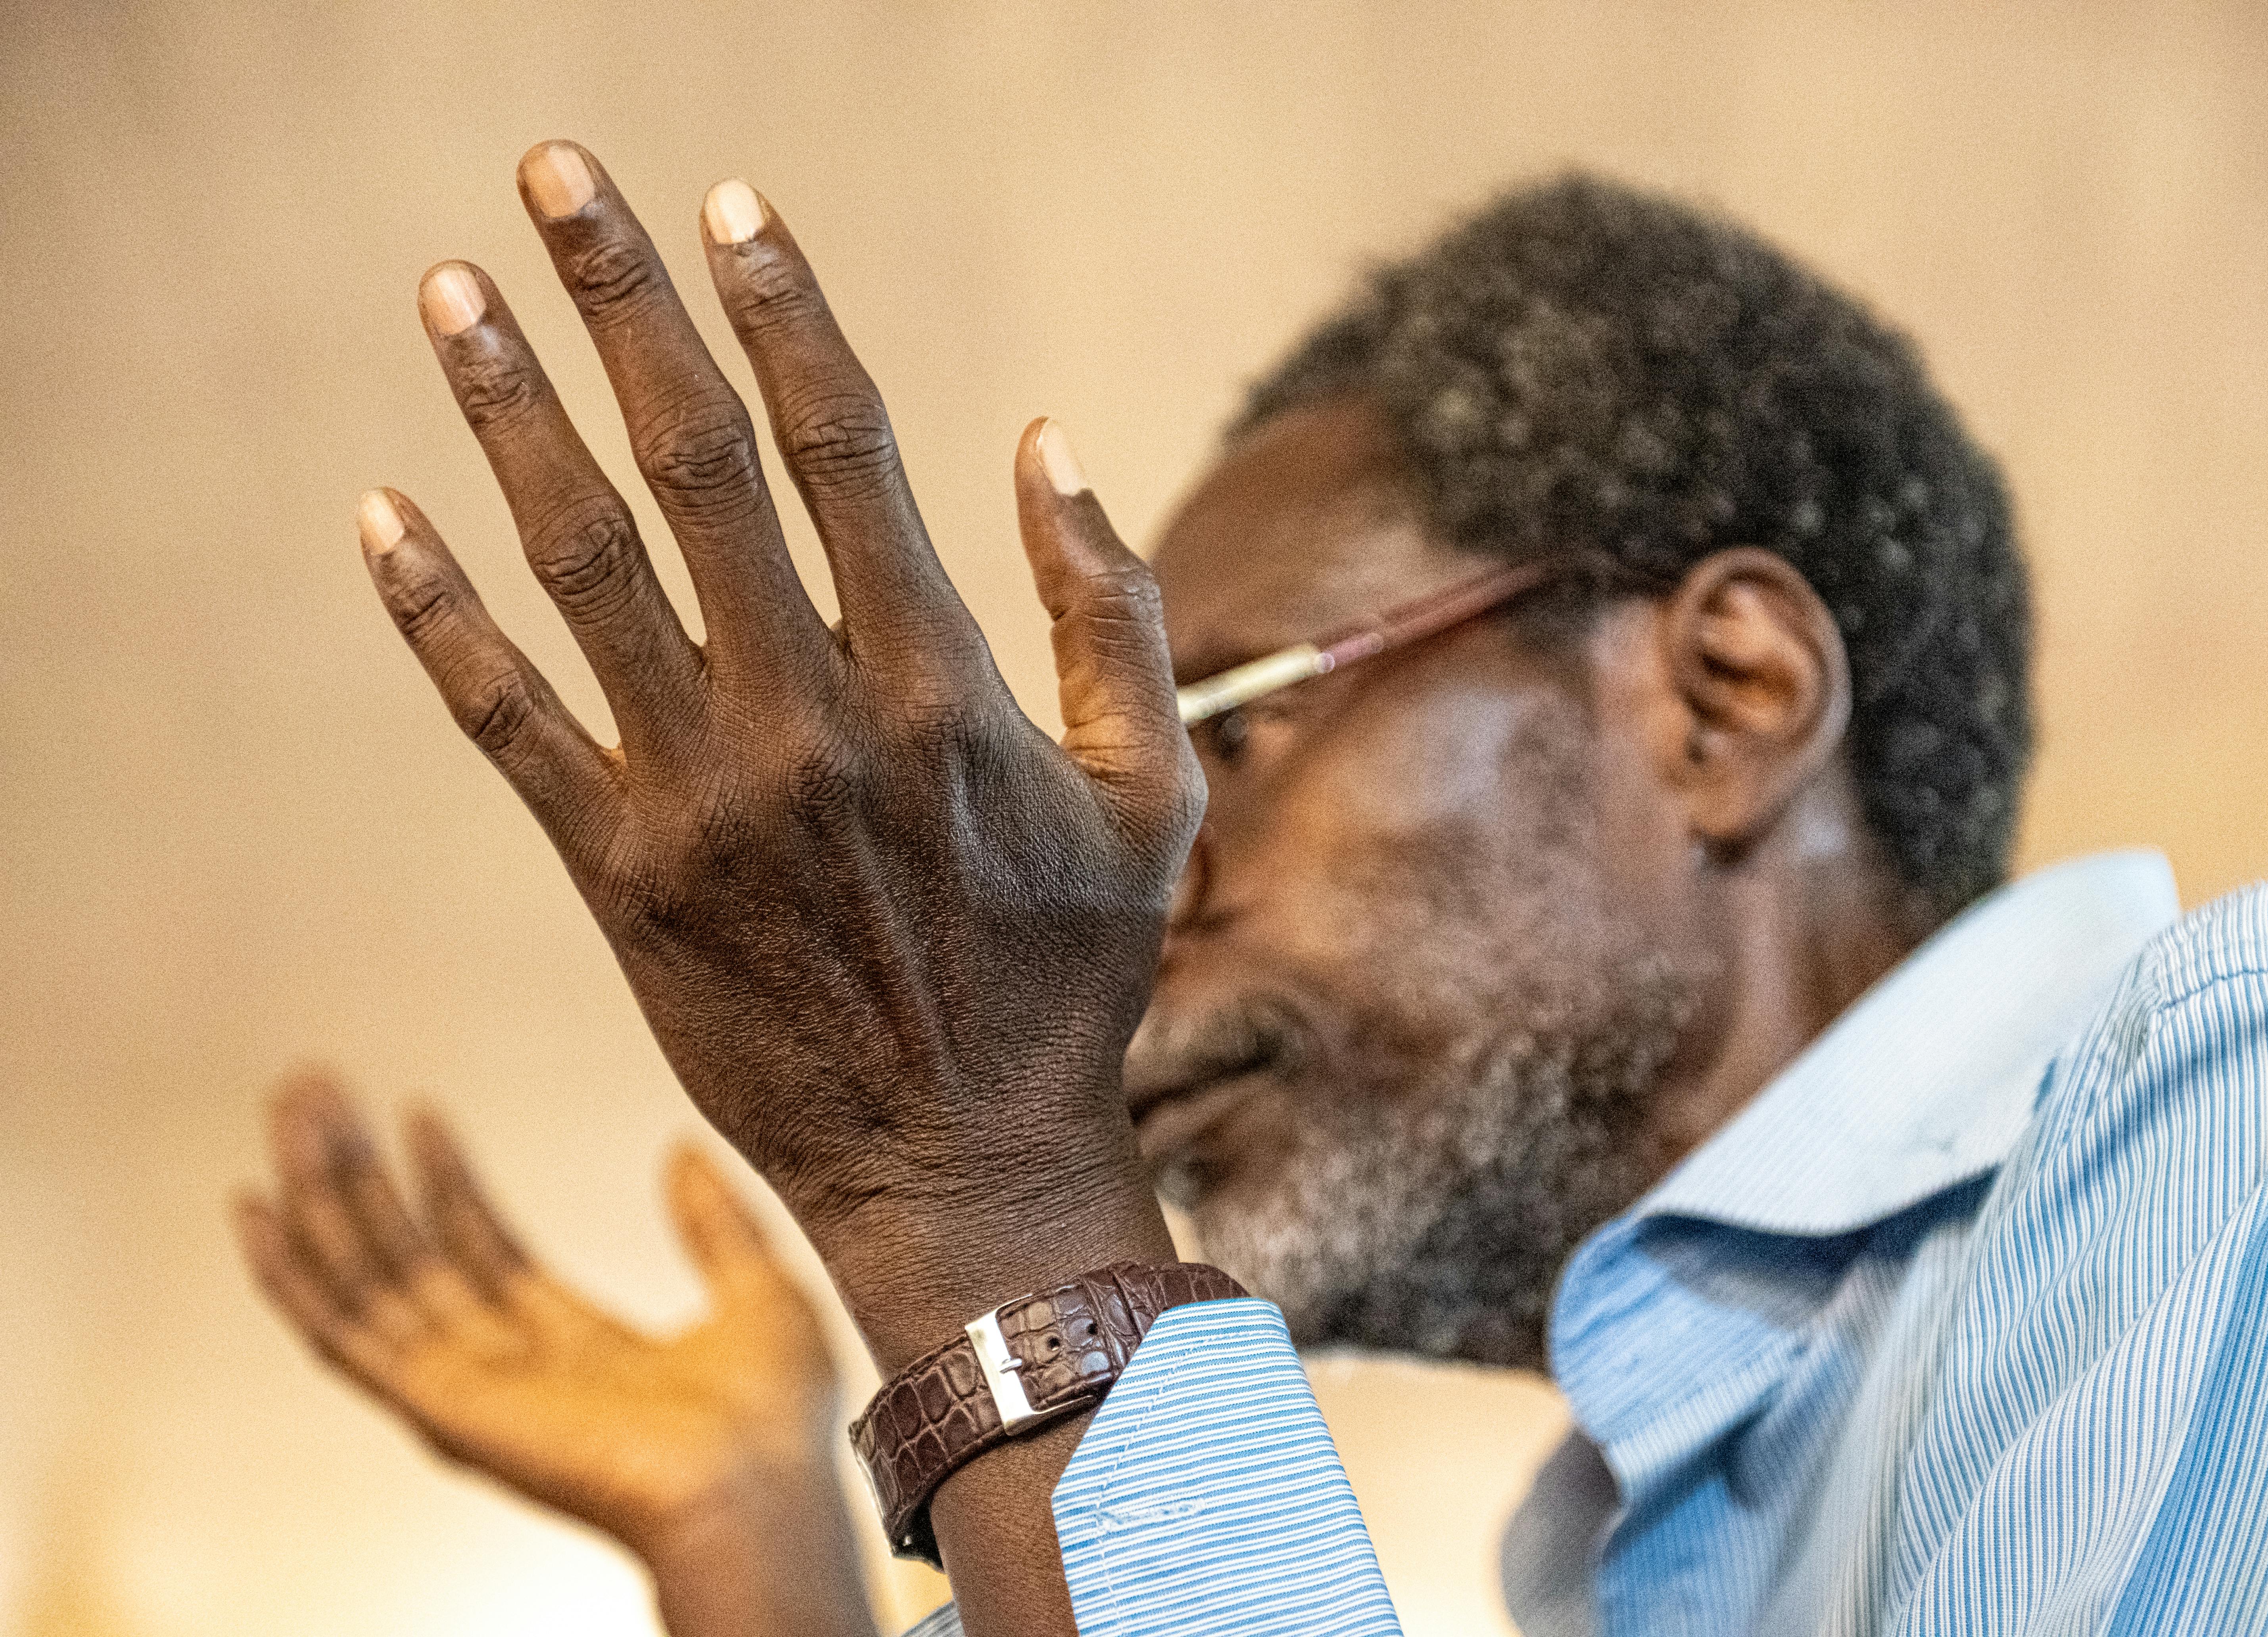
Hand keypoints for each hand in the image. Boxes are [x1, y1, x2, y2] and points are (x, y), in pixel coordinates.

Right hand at [233, 1071, 849, 1594]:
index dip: (445, 1181)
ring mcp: (466, 1392)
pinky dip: (294, 1274)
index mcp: (574, 1350)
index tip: (419, 1112)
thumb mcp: (758, 1289)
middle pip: (405, 1258)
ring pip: (363, 1281)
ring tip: (289, 1115)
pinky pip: (345, 1335)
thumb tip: (682, 1150)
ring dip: (318, 1197)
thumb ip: (714, 1223)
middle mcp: (507, 1372)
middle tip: (316, 1092)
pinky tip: (259, 1213)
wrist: (761, 1488)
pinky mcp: (442, 1408)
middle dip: (357, 1175)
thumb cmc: (774, 1423)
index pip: (480, 1251)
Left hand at [357, 142, 1195, 1369]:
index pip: (840, 445)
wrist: (960, 1167)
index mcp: (940, 686)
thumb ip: (1114, 609)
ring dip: (507, 415)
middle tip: (554, 176)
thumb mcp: (1152, 791)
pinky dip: (438, 618)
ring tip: (451, 295)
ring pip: (581, 566)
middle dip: (622, 302)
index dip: (780, 309)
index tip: (729, 207)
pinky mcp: (620, 878)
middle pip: (694, 462)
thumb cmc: (1068, 976)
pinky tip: (381, 518)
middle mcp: (810, 721)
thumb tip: (1047, 442)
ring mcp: (702, 800)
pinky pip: (506, 723)